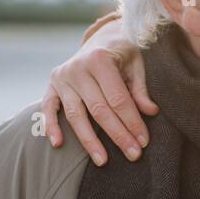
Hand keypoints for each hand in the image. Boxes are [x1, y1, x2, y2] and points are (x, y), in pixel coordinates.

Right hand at [41, 17, 157, 165]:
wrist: (101, 38)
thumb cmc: (122, 53)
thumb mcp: (136, 64)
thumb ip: (140, 88)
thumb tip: (150, 112)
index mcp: (100, 59)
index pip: (118, 98)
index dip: (132, 122)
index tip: (143, 141)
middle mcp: (78, 68)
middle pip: (99, 110)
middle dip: (117, 135)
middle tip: (133, 155)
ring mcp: (62, 77)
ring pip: (75, 115)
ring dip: (89, 140)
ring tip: (102, 161)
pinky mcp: (51, 85)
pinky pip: (48, 108)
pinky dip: (51, 126)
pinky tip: (58, 144)